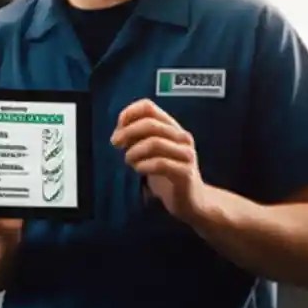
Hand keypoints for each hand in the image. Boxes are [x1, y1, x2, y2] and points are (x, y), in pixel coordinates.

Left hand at [111, 99, 205, 221]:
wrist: (191, 201)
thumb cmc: (167, 174)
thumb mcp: (149, 152)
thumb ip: (136, 139)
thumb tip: (119, 131)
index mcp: (172, 127)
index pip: (149, 107)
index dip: (130, 113)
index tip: (118, 127)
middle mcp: (182, 137)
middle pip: (150, 123)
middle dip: (128, 132)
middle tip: (116, 144)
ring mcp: (186, 155)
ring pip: (155, 143)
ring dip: (135, 151)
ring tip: (129, 161)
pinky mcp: (186, 173)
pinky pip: (161, 164)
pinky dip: (144, 165)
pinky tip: (139, 170)